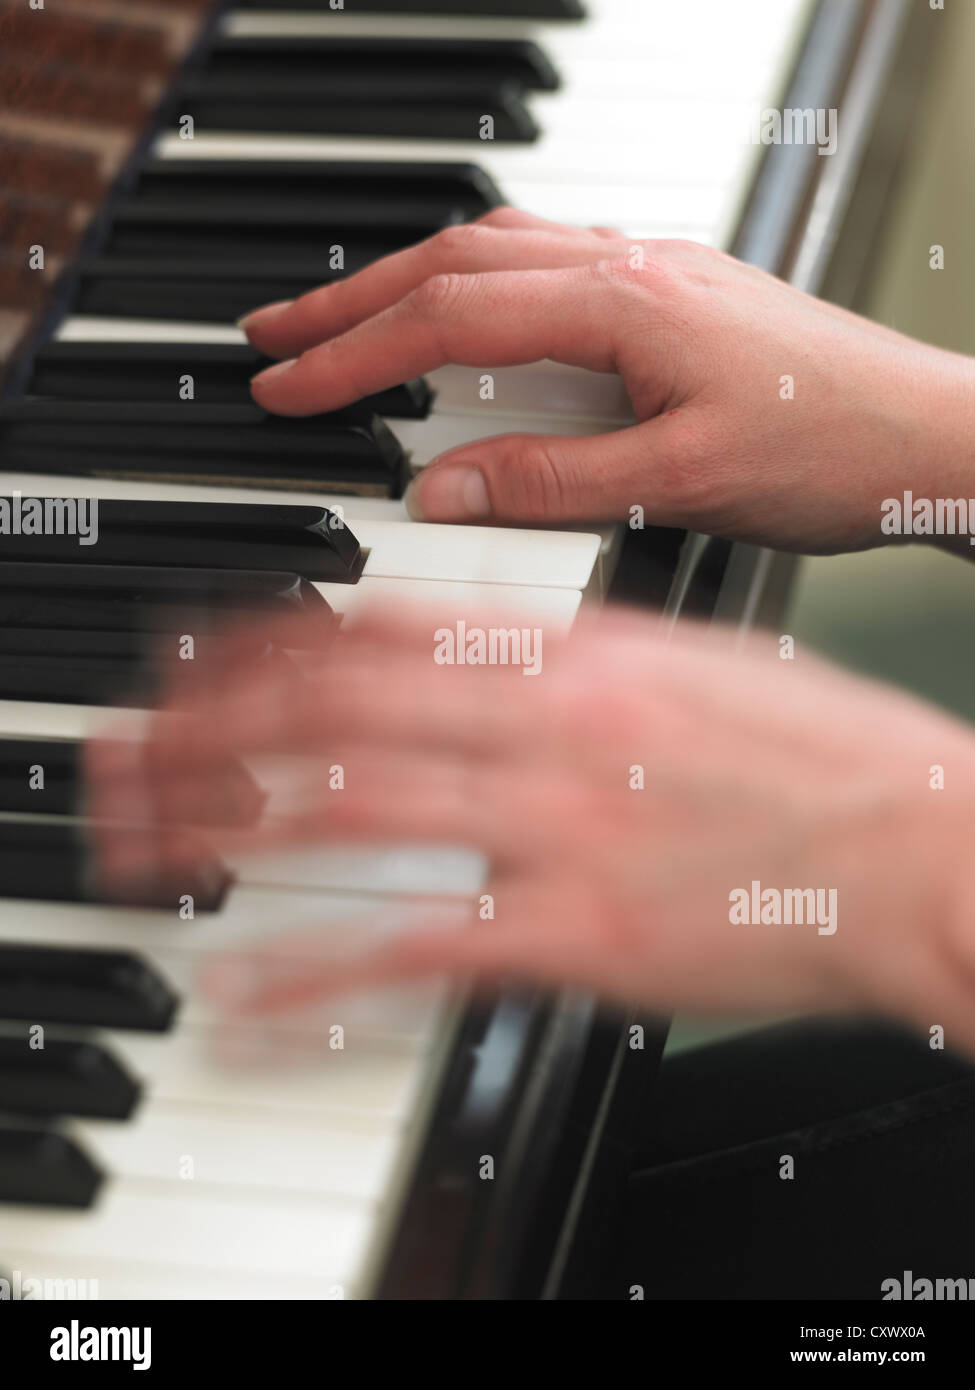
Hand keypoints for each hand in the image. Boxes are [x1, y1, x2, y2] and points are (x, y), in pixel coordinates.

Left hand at [85, 608, 974, 1050]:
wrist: (919, 842)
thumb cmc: (819, 757)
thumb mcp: (687, 662)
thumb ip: (572, 659)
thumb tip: (475, 659)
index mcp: (578, 649)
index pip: (380, 619)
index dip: (265, 636)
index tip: (197, 654)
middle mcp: (550, 721)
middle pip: (334, 703)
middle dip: (210, 725)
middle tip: (133, 748)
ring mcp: (558, 825)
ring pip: (350, 807)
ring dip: (228, 823)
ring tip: (147, 840)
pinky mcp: (579, 934)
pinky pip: (415, 945)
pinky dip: (315, 967)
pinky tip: (250, 984)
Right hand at [241, 209, 974, 554]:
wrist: (933, 434)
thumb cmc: (834, 453)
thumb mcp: (679, 486)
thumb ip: (549, 483)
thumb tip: (438, 488)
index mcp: (623, 302)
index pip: (450, 321)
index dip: (355, 357)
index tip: (286, 388)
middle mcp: (631, 263)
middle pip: (455, 262)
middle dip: (352, 301)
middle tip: (273, 334)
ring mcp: (654, 267)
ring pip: (497, 250)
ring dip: (408, 281)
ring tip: (342, 319)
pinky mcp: (671, 291)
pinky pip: (548, 263)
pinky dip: (477, 284)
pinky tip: (464, 314)